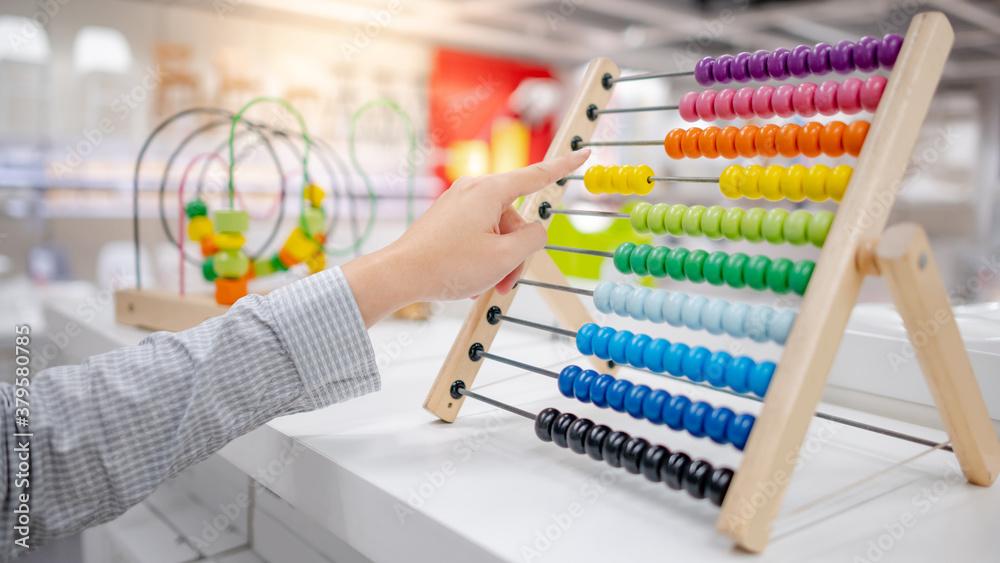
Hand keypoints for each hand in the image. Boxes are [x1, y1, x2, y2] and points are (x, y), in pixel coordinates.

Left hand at [343, 149, 590, 326]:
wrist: (400, 274)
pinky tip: (469, 278)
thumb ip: (533, 239)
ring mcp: (458, 202)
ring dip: (498, 260)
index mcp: (490, 191)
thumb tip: (535, 232)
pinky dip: (481, 256)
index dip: (565, 166)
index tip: (583, 152)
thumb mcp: (504, 257)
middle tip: (503, 282)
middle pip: (515, 218)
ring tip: (483, 284)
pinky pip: (478, 234)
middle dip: (516, 252)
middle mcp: (473, 189)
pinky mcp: (447, 217)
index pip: (537, 175)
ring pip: (497, 230)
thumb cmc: (448, 265)